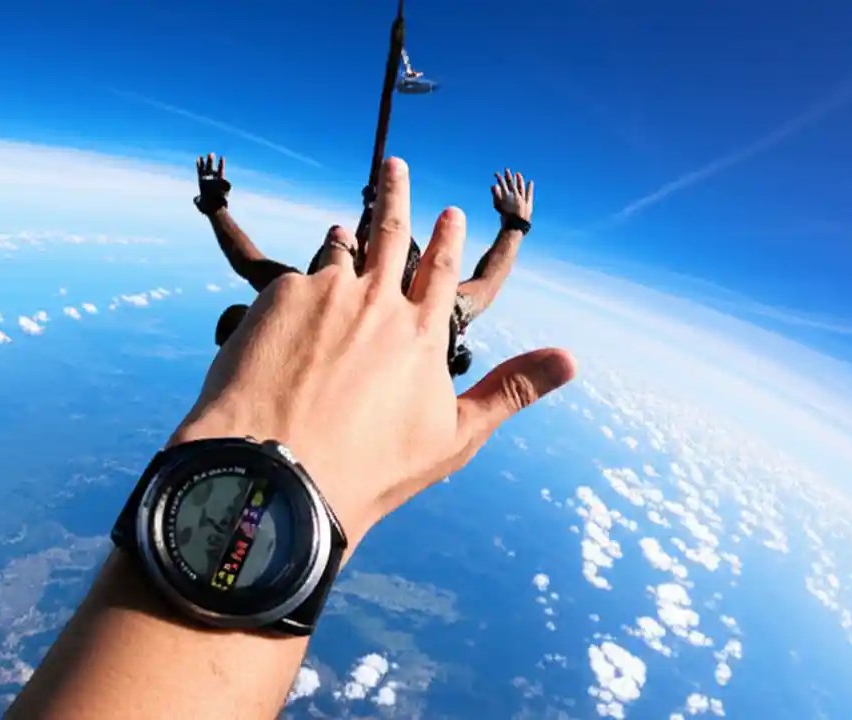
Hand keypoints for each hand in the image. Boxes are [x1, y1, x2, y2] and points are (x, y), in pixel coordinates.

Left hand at [173, 158, 575, 544]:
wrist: (281, 472)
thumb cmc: (371, 467)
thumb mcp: (454, 437)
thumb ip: (510, 390)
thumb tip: (572, 359)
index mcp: (423, 331)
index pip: (439, 268)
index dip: (445, 237)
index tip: (449, 210)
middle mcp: (378, 300)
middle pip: (390, 231)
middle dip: (396, 194)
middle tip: (394, 164)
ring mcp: (326, 293)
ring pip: (337, 251)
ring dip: (342, 239)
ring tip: (341, 230)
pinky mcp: (279, 298)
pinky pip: (291, 282)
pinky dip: (296, 288)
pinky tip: (287, 304)